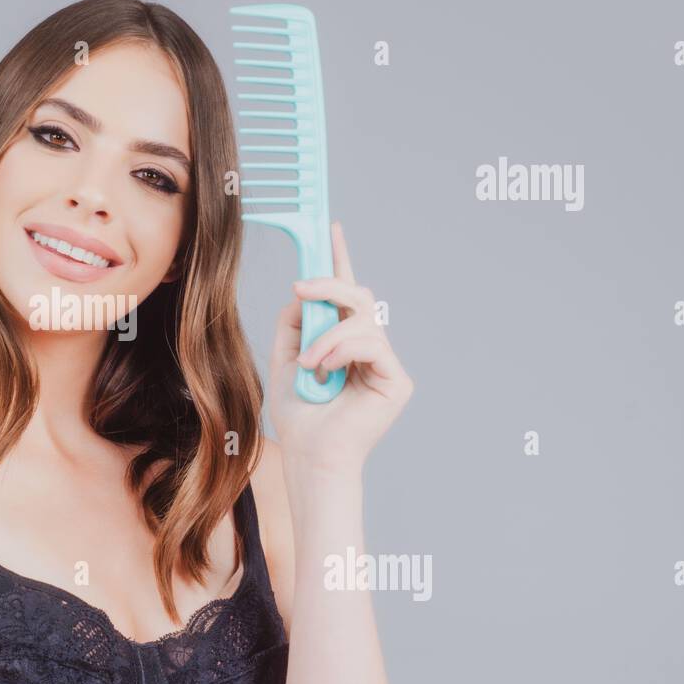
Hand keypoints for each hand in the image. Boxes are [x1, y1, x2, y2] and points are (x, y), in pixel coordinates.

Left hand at [265, 221, 413, 473]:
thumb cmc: (299, 414)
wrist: (309, 453)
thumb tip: (303, 294)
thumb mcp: (286, 357)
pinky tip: (326, 372)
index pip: (346, 294)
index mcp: (342, 341)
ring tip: (310, 364)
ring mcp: (384, 363)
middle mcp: (367, 347)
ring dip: (328, 337)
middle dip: (329, 287)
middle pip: (359, 297)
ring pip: (363, 320)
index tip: (331, 229)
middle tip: (300, 290)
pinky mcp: (397, 380)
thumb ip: (294, 323)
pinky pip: (372, 344)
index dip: (340, 261)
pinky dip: (342, 352)